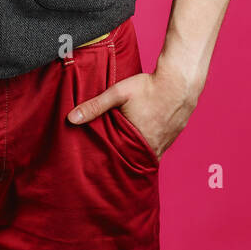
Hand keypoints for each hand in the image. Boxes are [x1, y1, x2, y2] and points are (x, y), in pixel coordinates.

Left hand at [65, 65, 197, 160]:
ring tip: (126, 152)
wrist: (180, 81)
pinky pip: (160, 146)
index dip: (113, 165)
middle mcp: (154, 147)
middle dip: (126, 161)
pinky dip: (151, 145)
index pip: (123, 162)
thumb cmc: (148, 87)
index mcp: (138, 141)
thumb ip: (95, 106)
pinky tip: (144, 138)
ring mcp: (167, 142)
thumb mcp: (118, 93)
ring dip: (139, 153)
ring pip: (149, 154)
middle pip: (136, 160)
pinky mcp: (174, 134)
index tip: (103, 168)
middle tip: (113, 163)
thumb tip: (71, 118)